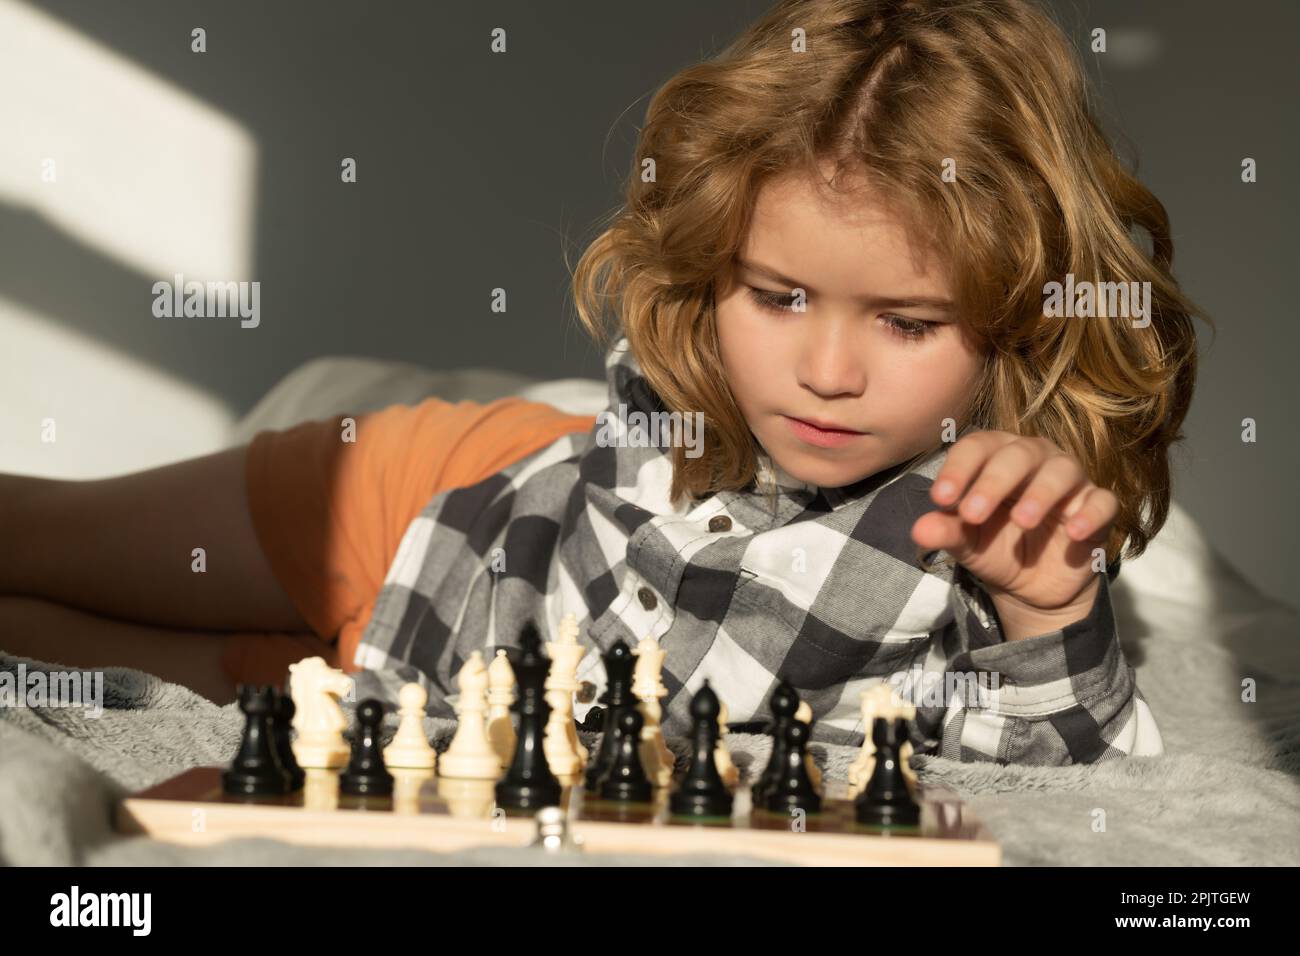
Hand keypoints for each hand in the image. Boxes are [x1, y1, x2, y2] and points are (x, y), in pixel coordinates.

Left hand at [910, 432, 1116, 628]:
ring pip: (1062, 470)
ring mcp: (1070, 482)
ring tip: (1022, 522)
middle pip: (1018, 453)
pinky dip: (1091, 513)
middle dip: (994, 482)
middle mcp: (1035, 459)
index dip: (959, 469)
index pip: (977, 447)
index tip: (941, 499)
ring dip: (1041, 493)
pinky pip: (1102, 502)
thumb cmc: (994, 547)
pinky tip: (1075, 532)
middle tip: (972, 514)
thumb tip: (919, 529)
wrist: (1032, 586)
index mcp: (995, 458)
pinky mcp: (1097, 510)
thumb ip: (946, 532)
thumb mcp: (966, 545)